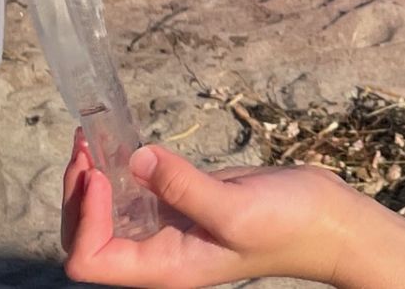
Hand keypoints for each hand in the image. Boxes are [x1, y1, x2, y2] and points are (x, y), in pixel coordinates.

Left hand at [62, 128, 353, 287]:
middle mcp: (159, 253)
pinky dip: (120, 166)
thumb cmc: (289, 225)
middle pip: (88, 236)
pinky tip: (120, 142)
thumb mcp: (236, 209)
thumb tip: (135, 160)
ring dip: (91, 176)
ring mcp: (170, 228)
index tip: (100, 174)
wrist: (328, 220)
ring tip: (91, 136)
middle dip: (77, 193)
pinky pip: (137, 190)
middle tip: (84, 144)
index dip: (84, 219)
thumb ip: (183, 186)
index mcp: (165, 268)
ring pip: (106, 211)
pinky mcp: (184, 202)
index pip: (92, 259)